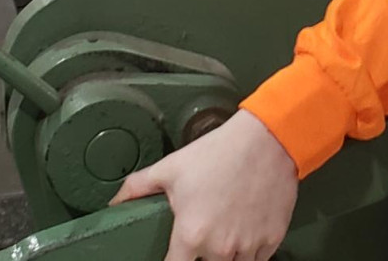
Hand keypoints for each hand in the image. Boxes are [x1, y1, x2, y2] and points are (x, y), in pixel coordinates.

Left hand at [110, 110, 297, 260]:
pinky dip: (250, 253)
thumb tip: (116, 201)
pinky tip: (244, 235)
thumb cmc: (221, 152)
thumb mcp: (172, 167)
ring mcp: (248, 246)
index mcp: (191, 234)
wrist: (267, 139)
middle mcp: (219, 247)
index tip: (175, 256)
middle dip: (202, 257)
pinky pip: (258, 260)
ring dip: (227, 257)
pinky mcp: (272, 240)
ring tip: (223, 237)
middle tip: (202, 239)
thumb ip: (138, 187)